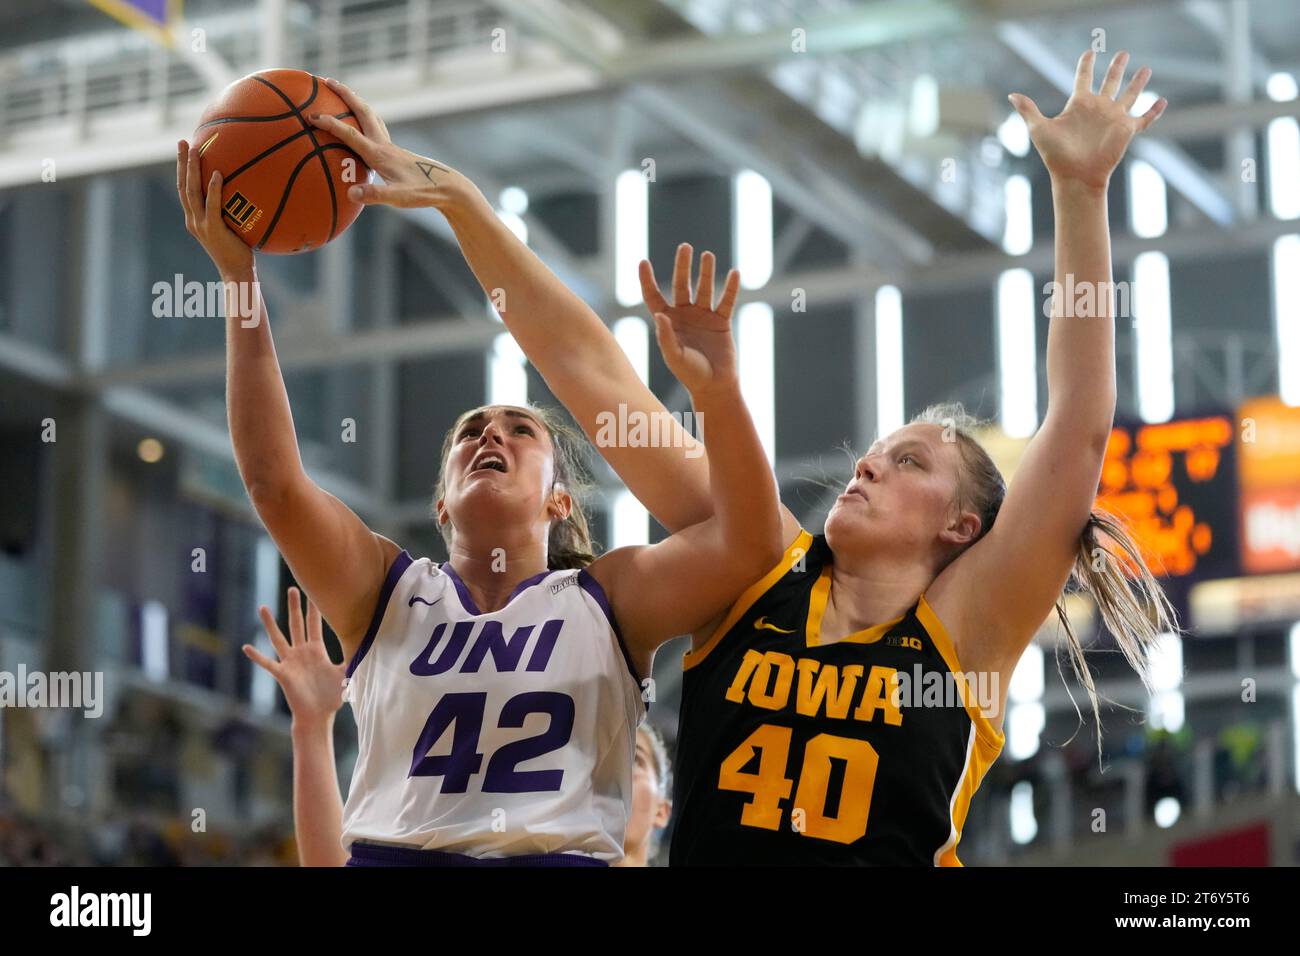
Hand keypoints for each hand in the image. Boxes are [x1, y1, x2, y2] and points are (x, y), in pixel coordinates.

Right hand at [177, 139, 253, 277]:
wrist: (237, 273)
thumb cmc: (240, 251)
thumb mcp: (232, 228)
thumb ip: (232, 212)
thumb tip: (248, 191)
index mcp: (194, 219)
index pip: (184, 189)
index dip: (182, 170)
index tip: (184, 150)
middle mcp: (193, 220)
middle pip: (182, 186)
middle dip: (181, 162)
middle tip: (183, 141)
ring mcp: (200, 225)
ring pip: (191, 192)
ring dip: (191, 169)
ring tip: (194, 149)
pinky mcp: (212, 230)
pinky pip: (211, 205)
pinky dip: (212, 189)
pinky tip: (216, 173)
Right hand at [243, 587, 346, 726]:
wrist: (318, 716)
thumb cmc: (331, 697)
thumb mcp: (346, 675)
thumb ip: (355, 661)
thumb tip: (372, 650)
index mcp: (316, 650)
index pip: (315, 624)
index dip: (315, 609)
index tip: (314, 592)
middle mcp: (302, 652)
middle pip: (297, 624)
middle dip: (295, 607)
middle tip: (293, 588)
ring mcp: (290, 662)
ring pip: (278, 638)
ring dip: (271, 624)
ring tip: (263, 608)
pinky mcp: (283, 674)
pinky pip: (267, 663)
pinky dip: (257, 656)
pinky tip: (246, 647)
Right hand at [305, 77, 465, 207]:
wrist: (448, 188)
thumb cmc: (423, 193)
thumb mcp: (398, 198)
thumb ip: (374, 195)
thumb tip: (350, 193)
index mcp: (379, 154)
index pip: (350, 134)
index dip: (330, 124)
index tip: (310, 116)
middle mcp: (384, 144)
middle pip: (362, 111)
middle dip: (344, 94)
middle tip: (325, 80)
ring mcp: (391, 146)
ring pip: (371, 116)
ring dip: (355, 102)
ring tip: (341, 94)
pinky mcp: (395, 151)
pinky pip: (375, 128)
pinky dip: (364, 119)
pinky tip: (361, 125)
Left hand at [638, 243, 741, 395]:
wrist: (715, 385)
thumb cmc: (691, 374)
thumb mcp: (675, 357)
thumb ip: (666, 337)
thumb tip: (659, 314)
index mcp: (667, 322)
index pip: (654, 296)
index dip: (647, 280)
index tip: (643, 262)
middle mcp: (684, 315)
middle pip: (681, 284)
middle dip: (682, 266)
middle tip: (685, 247)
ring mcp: (703, 317)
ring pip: (704, 288)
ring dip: (706, 271)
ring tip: (707, 255)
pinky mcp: (722, 322)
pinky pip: (727, 301)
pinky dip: (730, 288)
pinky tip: (734, 272)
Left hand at [1009, 50, 1165, 190]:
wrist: (1075, 175)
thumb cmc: (1056, 155)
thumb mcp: (1039, 128)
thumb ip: (1028, 110)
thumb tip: (1011, 94)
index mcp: (1079, 105)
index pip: (1084, 78)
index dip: (1086, 65)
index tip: (1090, 52)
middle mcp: (1098, 108)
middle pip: (1110, 81)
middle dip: (1116, 67)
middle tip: (1122, 53)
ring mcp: (1113, 118)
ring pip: (1130, 94)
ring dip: (1138, 82)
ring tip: (1146, 68)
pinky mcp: (1126, 130)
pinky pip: (1144, 118)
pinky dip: (1154, 111)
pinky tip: (1163, 101)